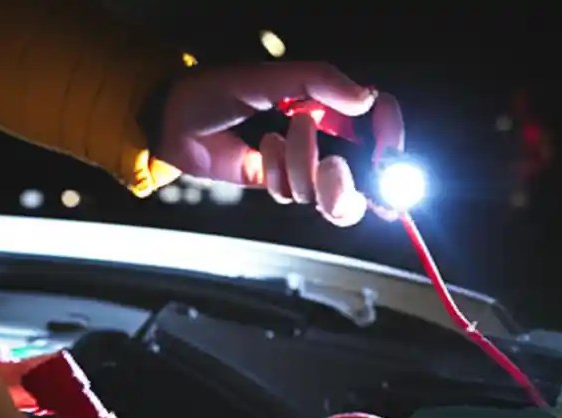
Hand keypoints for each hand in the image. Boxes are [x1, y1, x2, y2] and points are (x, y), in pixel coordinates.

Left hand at [154, 61, 404, 226]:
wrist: (173, 120)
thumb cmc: (217, 89)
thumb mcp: (270, 77)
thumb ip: (320, 81)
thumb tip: (367, 97)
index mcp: (330, 104)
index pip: (379, 123)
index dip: (389, 141)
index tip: (383, 154)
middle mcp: (324, 135)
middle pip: (364, 176)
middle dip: (349, 180)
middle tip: (330, 166)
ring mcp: (302, 164)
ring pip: (329, 193)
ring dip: (303, 171)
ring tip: (278, 139)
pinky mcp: (279, 184)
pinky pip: (294, 196)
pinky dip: (278, 177)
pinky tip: (260, 152)